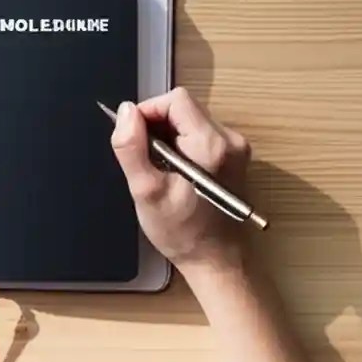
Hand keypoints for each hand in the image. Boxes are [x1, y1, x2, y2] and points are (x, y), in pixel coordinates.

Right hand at [110, 87, 251, 274]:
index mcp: (211, 144)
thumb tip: (125, 111)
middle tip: (145, 158)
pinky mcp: (234, 157)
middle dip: (158, 125)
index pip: (175, 100)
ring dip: (169, 136)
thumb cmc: (181, 231)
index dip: (148, 112)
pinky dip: (182, 144)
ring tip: (159, 168)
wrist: (216, 260)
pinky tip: (175, 171)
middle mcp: (230, 140)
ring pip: (191, 120)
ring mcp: (236, 148)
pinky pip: (201, 134)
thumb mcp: (145, 191)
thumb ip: (131, 147)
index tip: (134, 138)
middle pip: (184, 108)